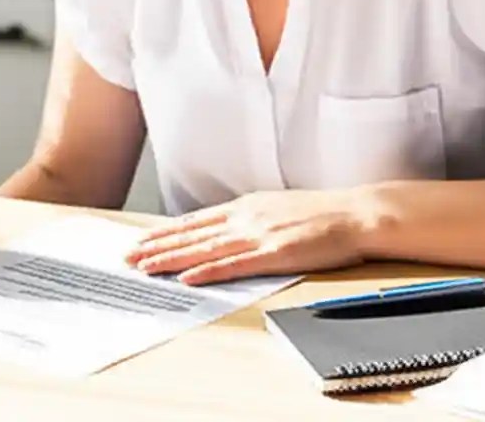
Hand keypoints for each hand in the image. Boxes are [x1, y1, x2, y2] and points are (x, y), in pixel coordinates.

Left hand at [124, 189, 378, 285]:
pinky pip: (234, 266)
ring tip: (144, 267)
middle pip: (193, 233)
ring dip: (171, 259)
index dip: (167, 231)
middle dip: (157, 245)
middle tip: (128, 255)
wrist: (357, 214)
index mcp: (249, 206)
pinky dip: (207, 272)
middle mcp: (247, 217)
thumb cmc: (325, 214)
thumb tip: (233, 229)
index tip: (143, 238)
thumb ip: (254, 218)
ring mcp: (259, 235)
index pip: (197, 220)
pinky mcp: (274, 254)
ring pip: (205, 249)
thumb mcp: (281, 207)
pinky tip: (187, 278)